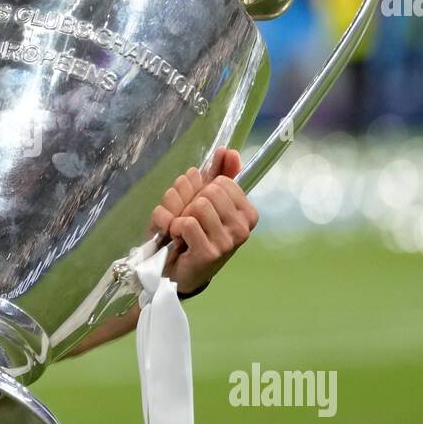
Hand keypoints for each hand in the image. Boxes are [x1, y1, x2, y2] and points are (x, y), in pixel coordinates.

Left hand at [150, 147, 258, 294]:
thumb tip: (229, 151)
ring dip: (181, 215)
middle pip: (210, 191)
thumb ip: (218, 175)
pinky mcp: (209, 253)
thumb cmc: (191, 234)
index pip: (222, 181)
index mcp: (247, 214)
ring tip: (183, 231)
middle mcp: (243, 228)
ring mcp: (228, 242)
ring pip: (198, 205)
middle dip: (190, 202)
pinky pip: (187, 222)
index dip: (203, 190)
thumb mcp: (203, 200)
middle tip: (189, 220)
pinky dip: (175, 228)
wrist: (177, 272)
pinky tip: (179, 240)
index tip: (200, 209)